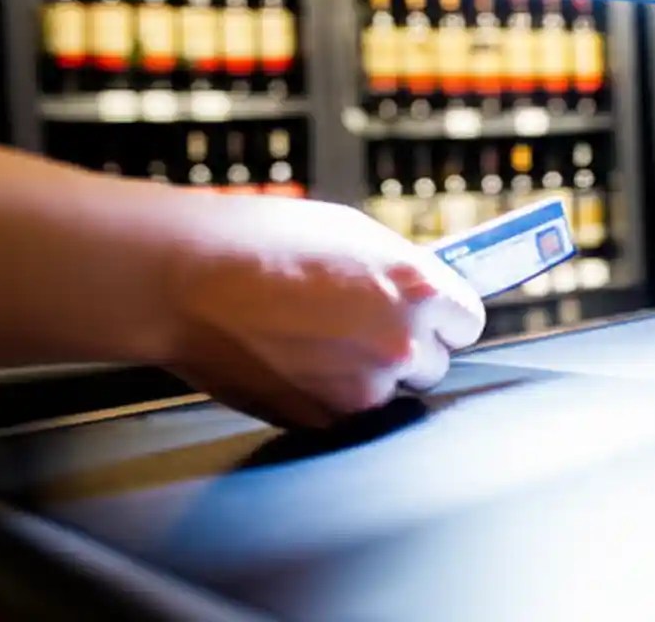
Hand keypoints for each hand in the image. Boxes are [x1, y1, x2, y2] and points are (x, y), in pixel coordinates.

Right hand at [164, 194, 484, 428]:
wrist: (185, 281)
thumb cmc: (262, 244)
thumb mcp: (354, 236)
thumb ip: (401, 272)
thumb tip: (428, 294)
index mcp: (418, 289)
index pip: (470, 321)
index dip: (445, 318)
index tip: (432, 318)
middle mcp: (401, 342)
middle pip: (435, 363)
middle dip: (408, 348)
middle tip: (362, 327)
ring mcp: (365, 388)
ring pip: (391, 392)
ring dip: (369, 375)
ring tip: (318, 342)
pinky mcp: (327, 419)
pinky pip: (347, 413)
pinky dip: (330, 396)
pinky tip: (296, 362)